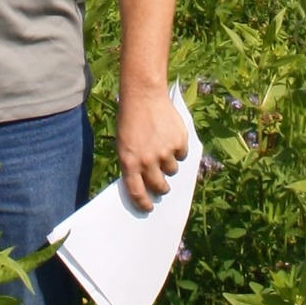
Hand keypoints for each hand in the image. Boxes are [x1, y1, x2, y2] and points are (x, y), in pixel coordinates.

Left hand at [117, 88, 187, 211]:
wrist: (144, 96)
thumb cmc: (130, 121)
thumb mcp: (124, 145)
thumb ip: (133, 164)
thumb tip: (145, 184)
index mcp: (130, 163)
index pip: (137, 193)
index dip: (144, 203)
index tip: (148, 208)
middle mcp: (148, 161)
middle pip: (160, 186)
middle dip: (161, 188)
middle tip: (162, 186)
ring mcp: (165, 152)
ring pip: (172, 171)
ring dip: (169, 165)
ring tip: (162, 149)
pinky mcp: (179, 142)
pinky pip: (182, 155)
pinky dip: (178, 150)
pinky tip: (170, 137)